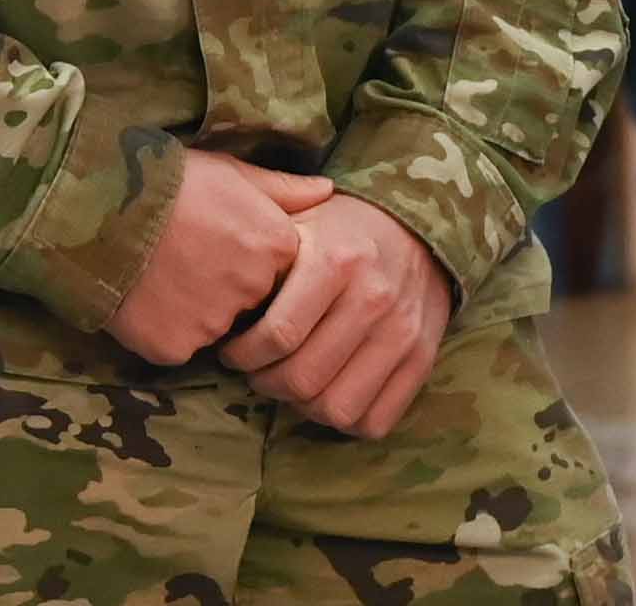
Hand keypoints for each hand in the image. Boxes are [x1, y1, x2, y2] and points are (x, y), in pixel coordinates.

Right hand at [105, 151, 329, 366]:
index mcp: (275, 245)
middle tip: (188, 259)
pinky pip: (178, 346)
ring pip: (215, 329)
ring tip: (161, 272)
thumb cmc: (168, 179)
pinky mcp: (175, 347)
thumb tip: (328, 192)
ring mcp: (215, 323)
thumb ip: (283, 190)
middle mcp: (254, 289)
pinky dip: (163, 328)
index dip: (249, 260)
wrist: (98, 203)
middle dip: (227, 289)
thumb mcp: (229, 171)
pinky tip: (143, 296)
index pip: (282, 273)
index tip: (220, 243)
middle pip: (252, 305)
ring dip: (195, 310)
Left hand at [216, 192, 451, 439]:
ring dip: (302, 407)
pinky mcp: (421, 360)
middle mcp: (373, 299)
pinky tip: (325, 394)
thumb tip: (213, 275)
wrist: (419, 228)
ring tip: (288, 384)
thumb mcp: (302, 215)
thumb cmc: (343, 226)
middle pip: (303, 378)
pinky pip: (375, 420)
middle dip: (265, 383)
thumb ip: (260, 238)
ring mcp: (401, 334)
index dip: (243, 355)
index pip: (279, 334)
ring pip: (336, 407)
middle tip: (254, 372)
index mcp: (336, 260)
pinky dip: (344, 420)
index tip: (231, 352)